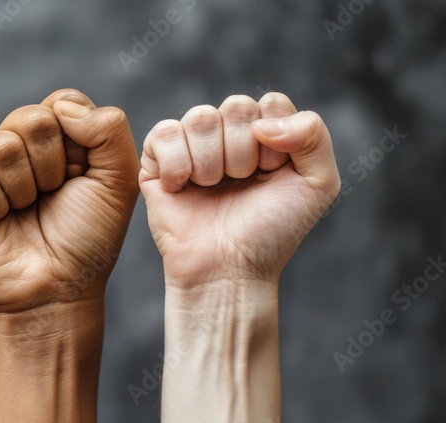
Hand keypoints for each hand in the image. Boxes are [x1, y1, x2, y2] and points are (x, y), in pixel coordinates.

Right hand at [0, 90, 139, 312]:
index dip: (76, 139)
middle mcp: (22, 145)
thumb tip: (60, 108)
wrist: (55, 288)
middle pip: (31, 118)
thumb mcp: (118, 181)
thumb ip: (108, 128)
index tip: (81, 176)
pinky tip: (1, 221)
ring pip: (2, 145)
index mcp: (60, 137)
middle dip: (50, 165)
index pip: (62, 101)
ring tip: (26, 212)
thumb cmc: (87, 240)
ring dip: (24, 189)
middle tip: (52, 196)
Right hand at [139, 93, 339, 287]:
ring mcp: (192, 145)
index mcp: (266, 134)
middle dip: (242, 153)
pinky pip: (164, 133)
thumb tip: (262, 122)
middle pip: (235, 107)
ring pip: (199, 117)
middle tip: (240, 185)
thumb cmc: (270, 232)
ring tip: (211, 190)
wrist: (227, 268)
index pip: (270, 103)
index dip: (273, 141)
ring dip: (210, 163)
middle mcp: (228, 134)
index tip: (271, 175)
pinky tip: (182, 188)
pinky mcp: (156, 160)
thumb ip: (314, 136)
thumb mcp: (318, 184)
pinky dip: (177, 165)